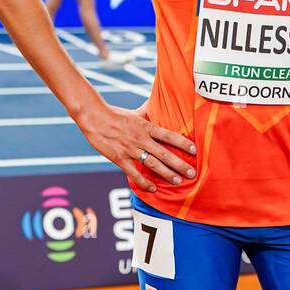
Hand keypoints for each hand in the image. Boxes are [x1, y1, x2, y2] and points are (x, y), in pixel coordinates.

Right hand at [78, 101, 195, 192]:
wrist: (95, 118)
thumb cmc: (115, 114)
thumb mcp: (134, 112)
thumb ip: (148, 110)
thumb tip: (157, 101)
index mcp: (146, 127)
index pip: (169, 135)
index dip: (183, 143)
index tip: (194, 150)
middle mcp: (141, 139)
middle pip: (164, 153)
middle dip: (179, 164)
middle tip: (192, 173)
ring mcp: (130, 150)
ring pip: (152, 164)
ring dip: (166, 173)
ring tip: (177, 181)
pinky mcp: (120, 159)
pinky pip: (134, 173)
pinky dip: (144, 182)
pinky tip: (153, 189)